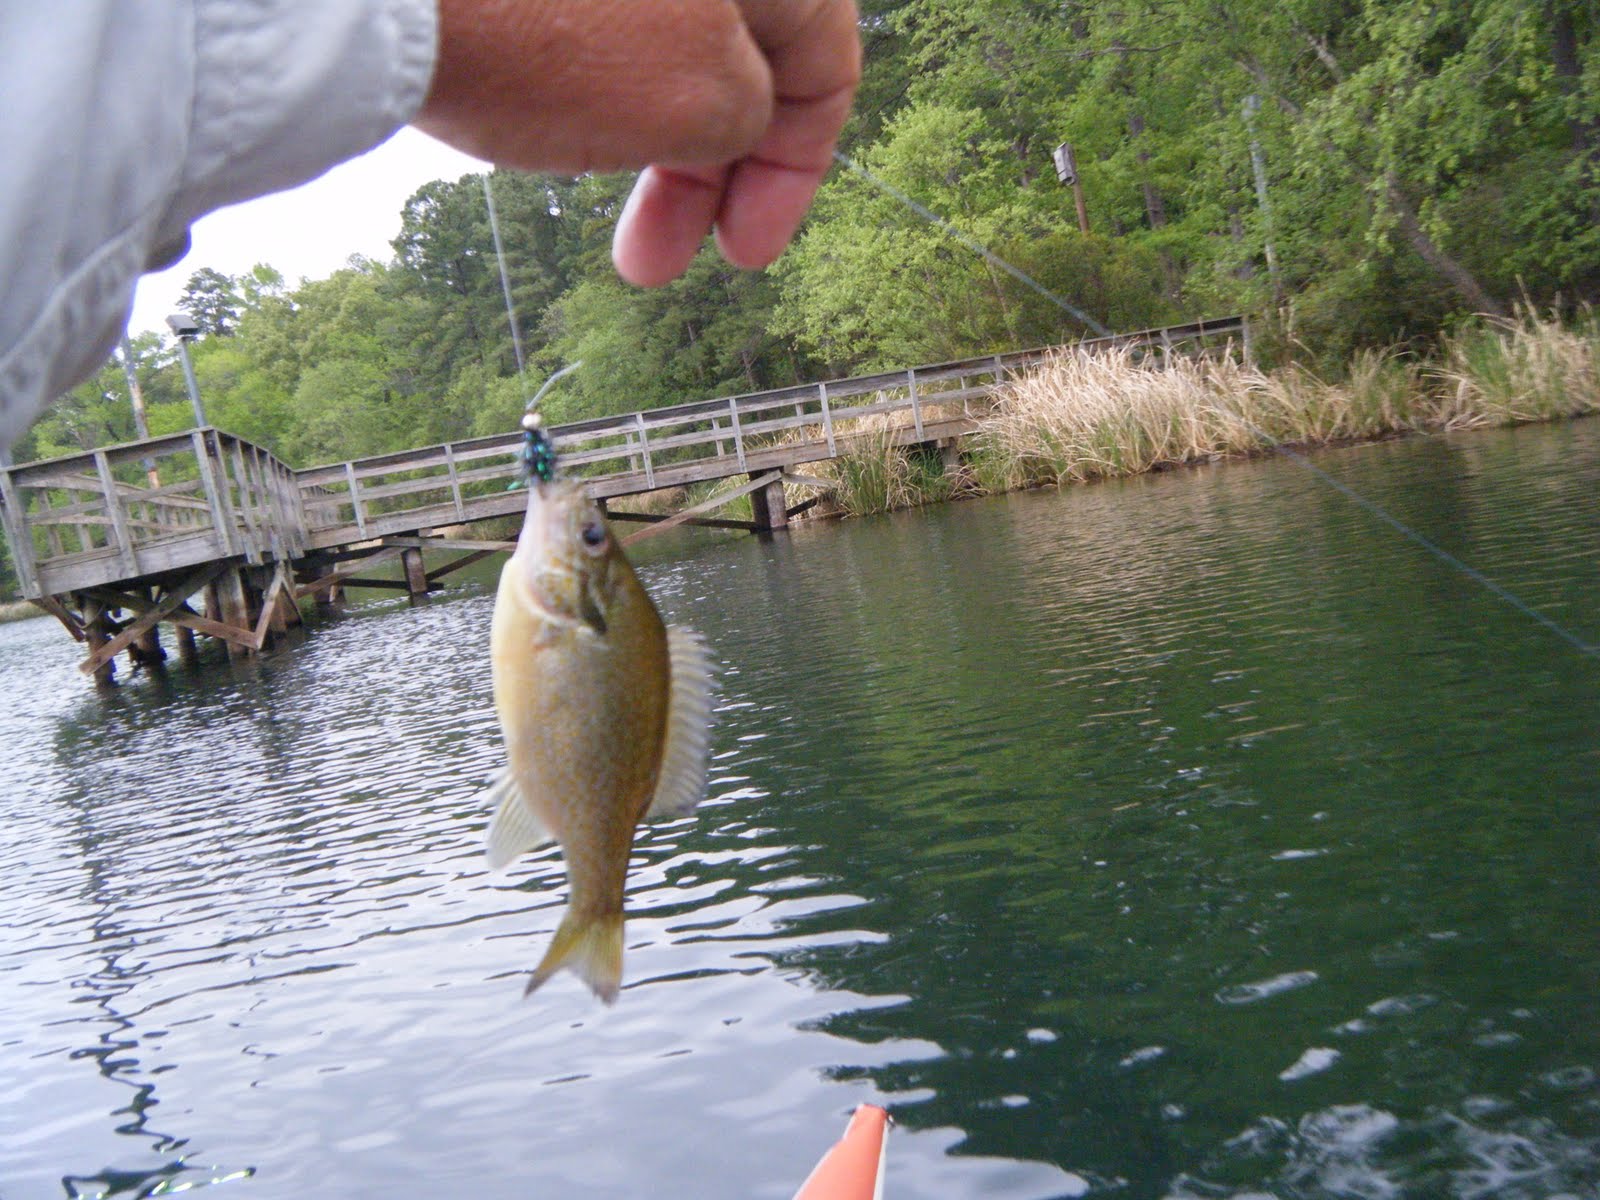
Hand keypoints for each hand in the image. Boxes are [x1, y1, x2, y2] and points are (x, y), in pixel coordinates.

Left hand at [414, 0, 860, 286]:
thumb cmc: (555, 24)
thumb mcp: (703, 99)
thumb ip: (751, 115)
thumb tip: (728, 113)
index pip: (825, 57)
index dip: (795, 169)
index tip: (744, 251)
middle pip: (736, 48)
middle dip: (702, 169)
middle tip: (656, 262)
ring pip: (656, 36)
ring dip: (638, 136)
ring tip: (587, 199)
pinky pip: (586, 16)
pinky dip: (585, 82)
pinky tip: (544, 129)